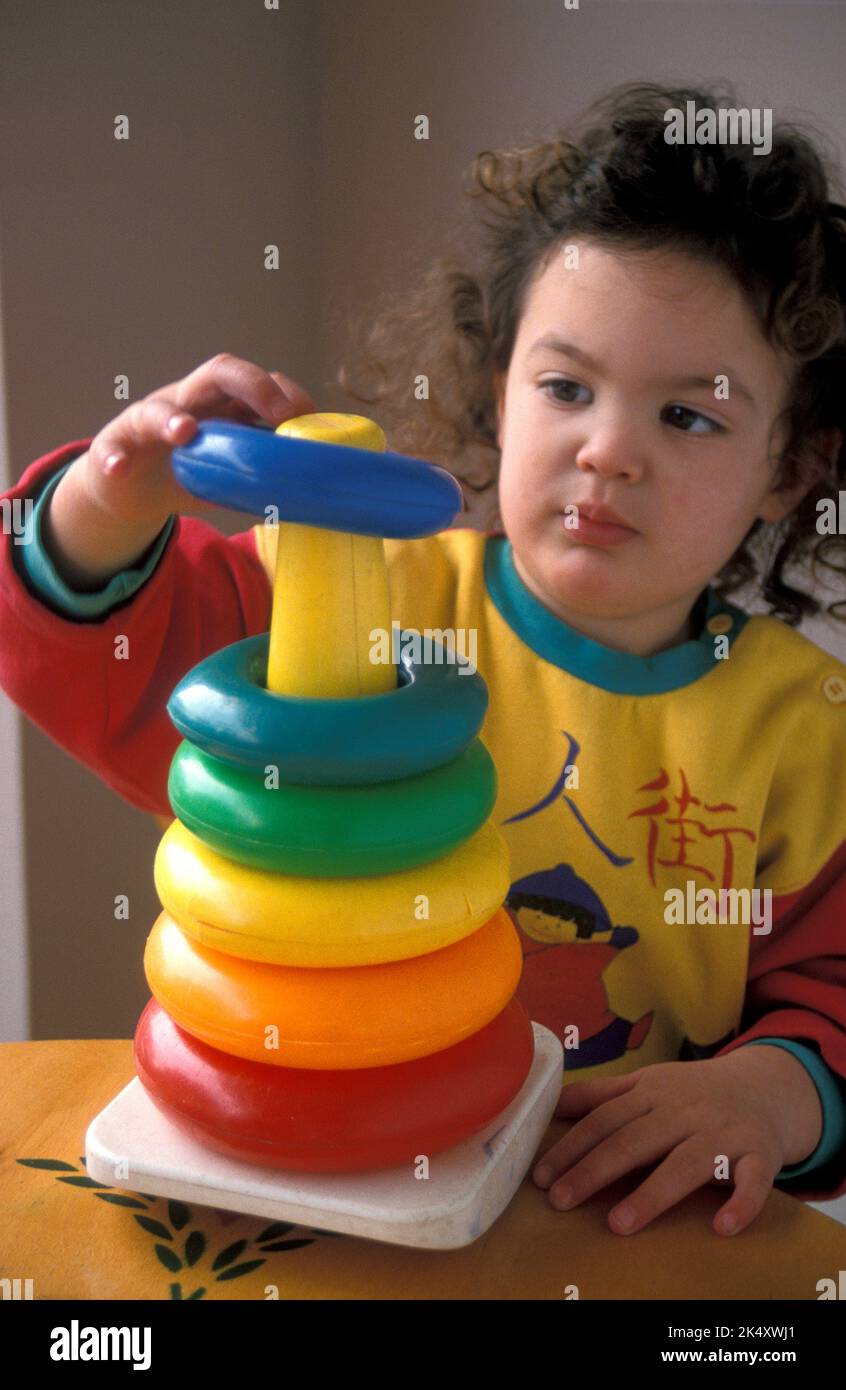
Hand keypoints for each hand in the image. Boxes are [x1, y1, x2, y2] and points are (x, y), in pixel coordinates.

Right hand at [81, 353, 316, 525]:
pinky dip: (114, 458)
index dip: (285, 393)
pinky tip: (119, 468)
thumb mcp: (229, 472)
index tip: (309, 418)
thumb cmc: (187, 472)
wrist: (127, 490)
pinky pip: (111, 448)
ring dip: (172, 418)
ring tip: (185, 433)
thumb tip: (312, 498)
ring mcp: (147, 421)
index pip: (258, 383)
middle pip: (219, 373)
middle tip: (279, 412)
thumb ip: (263, 476)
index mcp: (221, 406)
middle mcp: (187, 401)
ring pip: (158, 408)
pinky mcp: (114, 446)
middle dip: (252, 385)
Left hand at [532, 1046, 822, 1236]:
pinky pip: (754, 1181)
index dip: (572, 1147)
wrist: (766, 1088)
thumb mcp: (647, 1082)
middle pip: (634, 1141)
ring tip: (618, 1224)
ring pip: (686, 1164)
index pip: (604, 1119)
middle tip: (561, 1201)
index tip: (541, 1177)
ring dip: (653, 1194)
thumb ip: (600, 1094)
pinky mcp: (760, 1155)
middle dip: (595, 1171)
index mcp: (652, 1092)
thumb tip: (548, 1103)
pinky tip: (723, 1227)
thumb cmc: (693, 1092)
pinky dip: (742, 1204)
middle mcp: (685, 1111)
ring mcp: (723, 1133)